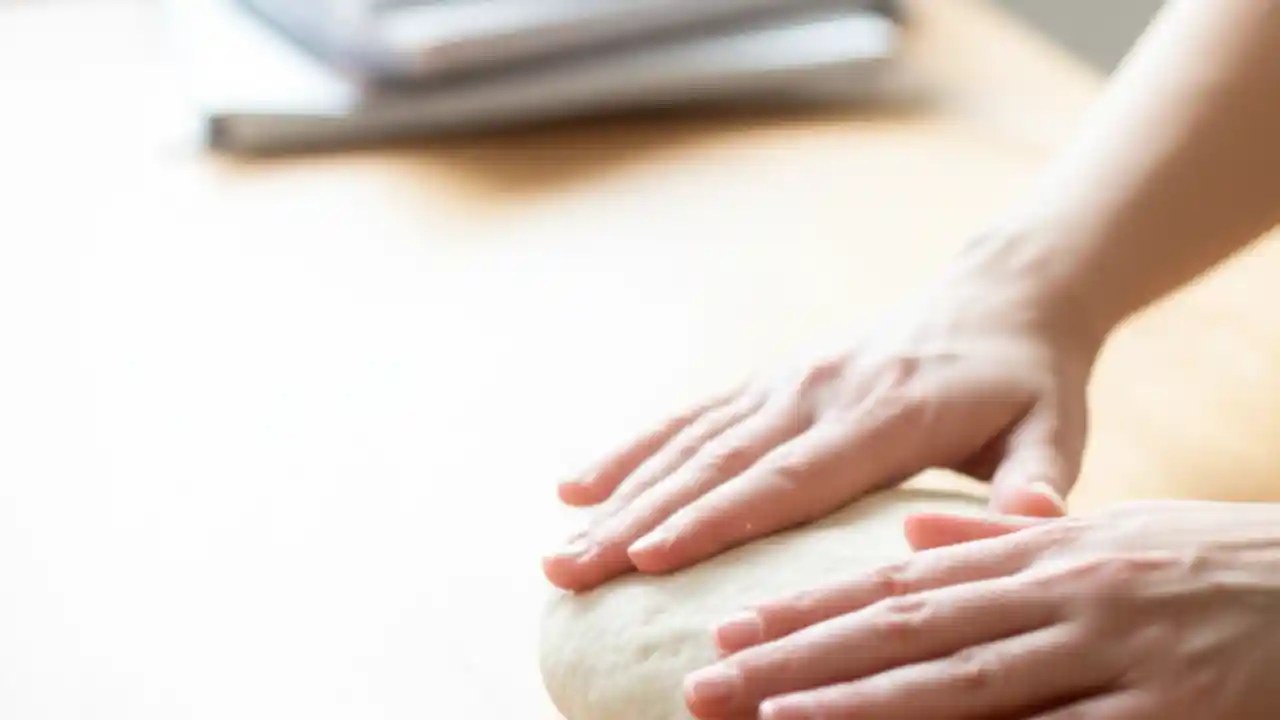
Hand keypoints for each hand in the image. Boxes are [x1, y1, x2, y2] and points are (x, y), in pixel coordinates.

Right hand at [543, 243, 1104, 590]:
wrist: (997, 297)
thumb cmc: (1028, 381)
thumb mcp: (1055, 428)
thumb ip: (1038, 478)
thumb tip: (1030, 522)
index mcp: (886, 417)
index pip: (789, 479)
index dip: (715, 519)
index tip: (647, 558)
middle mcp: (819, 393)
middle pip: (716, 466)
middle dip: (636, 522)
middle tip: (568, 573)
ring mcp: (787, 382)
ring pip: (689, 444)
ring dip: (619, 495)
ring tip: (557, 546)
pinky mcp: (770, 380)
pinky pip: (692, 418)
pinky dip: (632, 451)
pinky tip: (578, 484)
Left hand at [685, 500, 1279, 718]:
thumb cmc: (1209, 561)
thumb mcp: (1102, 532)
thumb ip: (1001, 539)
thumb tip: (908, 532)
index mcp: (1037, 551)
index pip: (898, 579)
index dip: (810, 605)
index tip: (732, 627)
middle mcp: (1058, 591)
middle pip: (906, 627)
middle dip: (800, 658)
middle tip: (710, 681)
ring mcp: (1111, 651)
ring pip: (965, 681)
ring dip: (862, 703)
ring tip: (772, 719)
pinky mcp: (1171, 709)